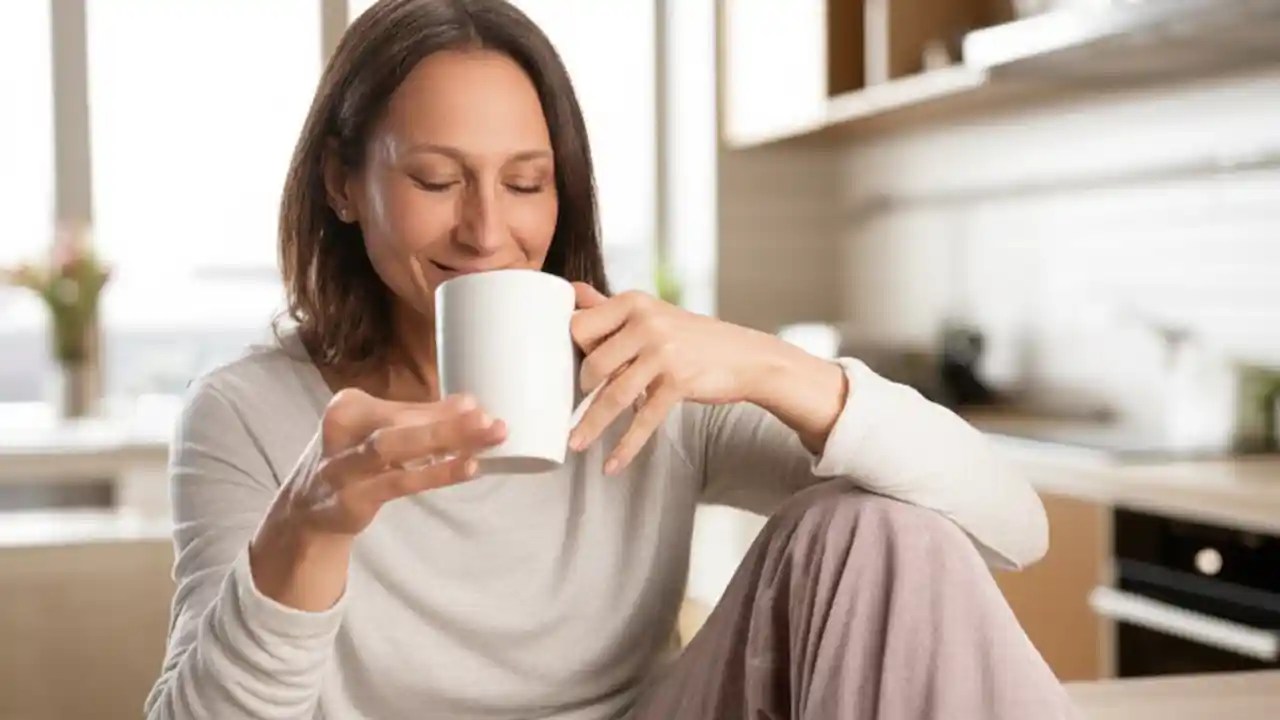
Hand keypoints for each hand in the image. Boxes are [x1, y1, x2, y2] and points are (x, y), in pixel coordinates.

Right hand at [288, 389, 506, 535]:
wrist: (305, 512)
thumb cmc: (352, 464)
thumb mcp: (379, 435)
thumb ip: (421, 420)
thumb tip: (470, 403)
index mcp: (349, 406)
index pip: (405, 407)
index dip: (444, 409)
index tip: (480, 407)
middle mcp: (342, 429)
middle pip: (402, 423)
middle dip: (450, 422)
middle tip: (492, 422)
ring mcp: (343, 465)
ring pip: (398, 447)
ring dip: (445, 442)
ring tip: (485, 441)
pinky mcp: (352, 497)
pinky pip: (400, 482)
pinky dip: (436, 473)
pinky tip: (466, 468)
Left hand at [568, 284, 780, 473]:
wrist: (746, 357)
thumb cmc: (692, 337)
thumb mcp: (653, 313)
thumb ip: (610, 306)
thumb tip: (570, 291)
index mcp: (633, 302)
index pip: (580, 326)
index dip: (573, 349)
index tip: (572, 365)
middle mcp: (647, 323)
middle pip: (593, 363)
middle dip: (582, 389)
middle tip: (581, 401)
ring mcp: (664, 352)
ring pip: (614, 395)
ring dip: (591, 425)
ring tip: (575, 444)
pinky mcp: (678, 382)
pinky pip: (643, 420)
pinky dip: (626, 446)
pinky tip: (613, 464)